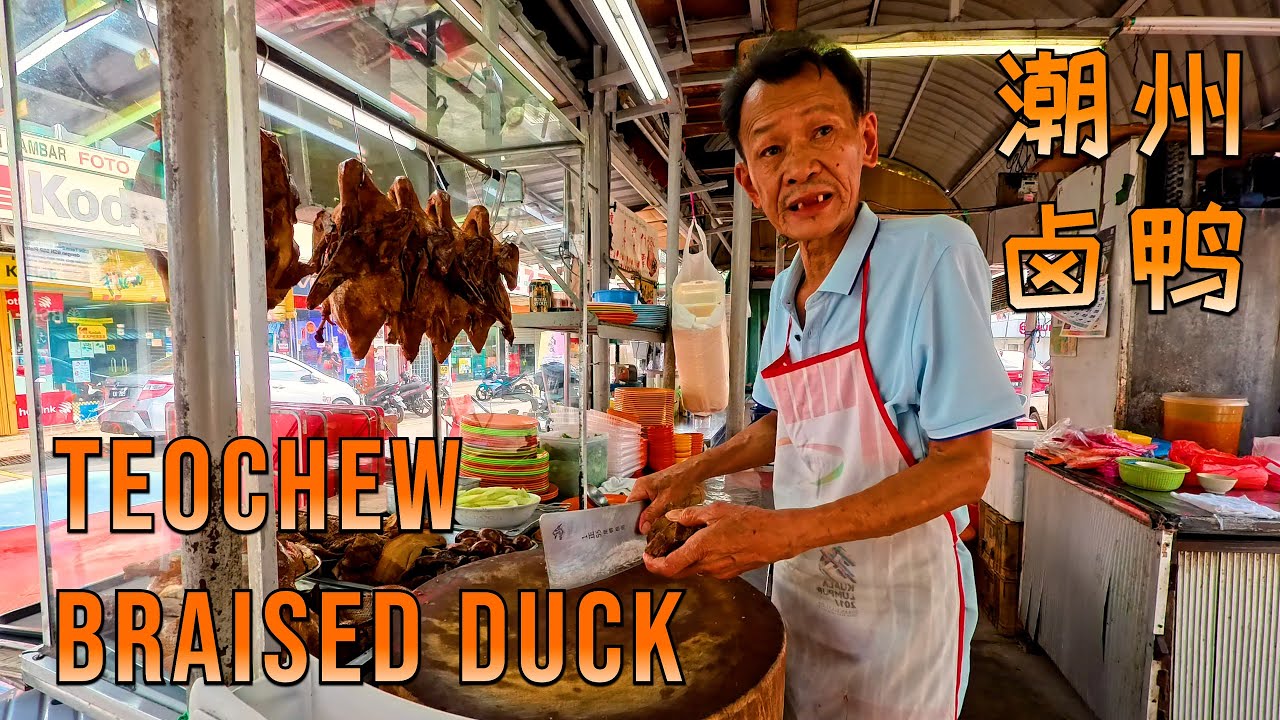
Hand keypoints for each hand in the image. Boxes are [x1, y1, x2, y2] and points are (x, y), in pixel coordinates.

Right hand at [627, 463, 702, 534]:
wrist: (692, 472)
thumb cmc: (681, 481)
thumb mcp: (665, 502)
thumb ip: (651, 515)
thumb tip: (642, 528)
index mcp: (640, 487)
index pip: (629, 507)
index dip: (634, 520)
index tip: (641, 529)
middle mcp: (642, 486)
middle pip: (636, 508)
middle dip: (644, 518)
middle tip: (652, 525)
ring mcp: (649, 487)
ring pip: (645, 506)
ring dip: (651, 514)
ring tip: (659, 519)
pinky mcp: (656, 490)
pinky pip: (651, 503)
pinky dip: (656, 509)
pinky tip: (663, 513)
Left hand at [643, 503, 799, 579]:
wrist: (777, 537)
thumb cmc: (750, 522)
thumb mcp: (717, 510)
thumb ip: (691, 515)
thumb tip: (672, 517)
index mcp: (701, 549)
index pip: (668, 567)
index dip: (652, 565)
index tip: (647, 557)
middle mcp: (707, 565)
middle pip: (677, 572)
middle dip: (664, 562)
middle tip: (660, 548)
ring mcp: (718, 572)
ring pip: (692, 569)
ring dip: (683, 559)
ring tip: (684, 541)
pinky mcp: (728, 573)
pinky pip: (706, 568)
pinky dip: (698, 559)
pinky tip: (704, 544)